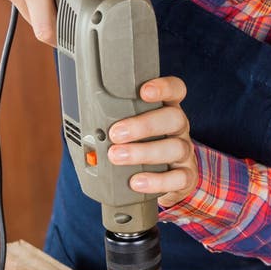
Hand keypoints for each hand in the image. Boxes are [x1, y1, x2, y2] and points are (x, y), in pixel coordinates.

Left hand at [107, 76, 197, 207]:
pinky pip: (178, 178)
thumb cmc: (141, 146)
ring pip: (175, 147)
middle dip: (144, 125)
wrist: (164, 179)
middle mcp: (178, 128)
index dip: (164, 87)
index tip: (144, 91)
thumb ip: (116, 122)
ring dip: (144, 152)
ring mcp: (184, 151)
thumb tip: (84, 126)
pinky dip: (156, 181)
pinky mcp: (186, 176)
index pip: (174, 90)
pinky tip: (137, 181)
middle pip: (174, 117)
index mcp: (166, 109)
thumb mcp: (132, 129)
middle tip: (115, 133)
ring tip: (117, 157)